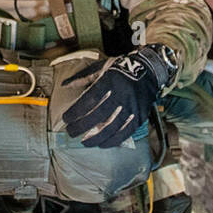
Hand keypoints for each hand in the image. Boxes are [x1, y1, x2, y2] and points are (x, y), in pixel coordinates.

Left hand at [61, 44, 177, 147]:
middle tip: (71, 132)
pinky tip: (103, 144)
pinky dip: (114, 140)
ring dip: (97, 137)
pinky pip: (126, 131)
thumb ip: (82, 77)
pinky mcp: (140, 115)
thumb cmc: (120, 69)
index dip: (76, 110)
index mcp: (109, 80)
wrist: (148, 70)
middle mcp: (121, 93)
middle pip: (99, 114)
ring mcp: (132, 106)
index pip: (90, 98)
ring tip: (84, 143)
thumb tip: (64, 85)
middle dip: (82, 126)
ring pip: (113, 126)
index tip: (66, 119)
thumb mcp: (100, 67)